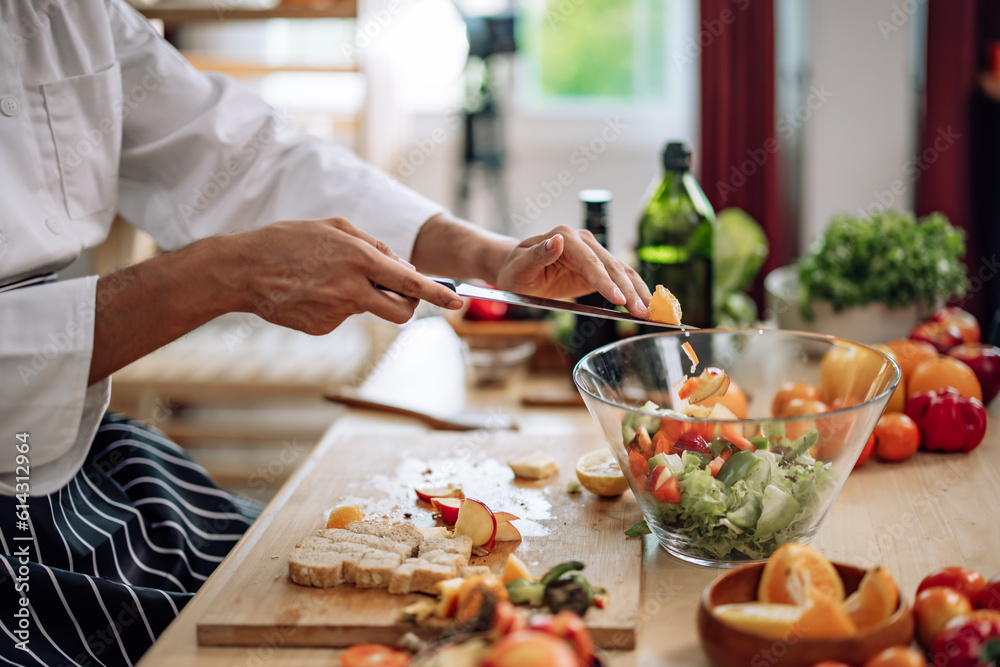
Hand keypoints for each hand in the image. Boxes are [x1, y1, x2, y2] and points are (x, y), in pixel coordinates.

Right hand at [234, 218, 462, 333]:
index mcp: (359, 260)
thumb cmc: (288, 241)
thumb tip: (400, 265)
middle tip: (394, 292)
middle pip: (399, 312)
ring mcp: (337, 313)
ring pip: (367, 310)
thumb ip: (373, 244)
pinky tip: (309, 291)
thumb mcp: (334, 227)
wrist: (242, 270)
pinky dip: (334, 305)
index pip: (411, 283)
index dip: (437, 294)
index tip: (457, 302)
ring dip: (361, 297)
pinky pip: (342, 317)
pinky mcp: (322, 328)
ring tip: (326, 278)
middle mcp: (352, 290)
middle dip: (405, 306)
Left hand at [495, 226, 650, 317]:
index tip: (619, 299)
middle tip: (642, 313)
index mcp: (566, 237)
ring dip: (638, 292)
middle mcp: (583, 240)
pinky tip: (647, 306)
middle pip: (612, 266)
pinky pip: (621, 279)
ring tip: (651, 313)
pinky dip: (635, 291)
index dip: (606, 281)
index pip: (590, 262)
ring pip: (622, 272)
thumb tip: (558, 241)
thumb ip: (539, 254)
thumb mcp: (521, 266)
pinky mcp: (599, 267)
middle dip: (628, 291)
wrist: (517, 268)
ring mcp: (594, 252)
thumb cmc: (515, 269)